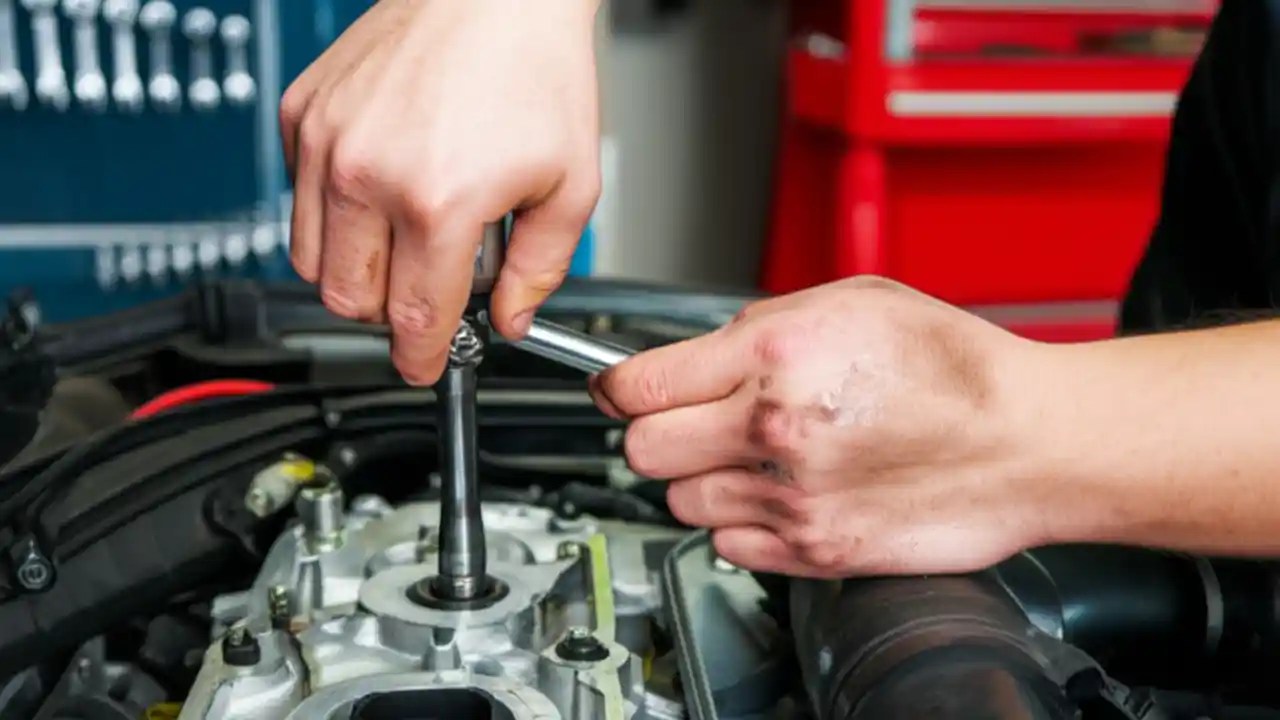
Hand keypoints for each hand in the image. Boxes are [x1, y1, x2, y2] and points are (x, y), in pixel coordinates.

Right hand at [281, 0, 601, 383]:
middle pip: (349, 300)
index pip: (413, 317)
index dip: (423, 355)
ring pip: (310, 259)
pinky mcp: (302, 112)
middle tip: (425, 295)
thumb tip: (512, 318)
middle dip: (389, 316)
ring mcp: (325, 142)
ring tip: (404, 242)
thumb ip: (541, 270)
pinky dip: (330, 214)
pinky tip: (379, 190)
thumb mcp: (571, 184)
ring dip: (352, 272)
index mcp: (436, 201)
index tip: (425, 364)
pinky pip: (297, 198)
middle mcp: (367, 174)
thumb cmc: (534, 68)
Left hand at [592, 277, 1051, 577]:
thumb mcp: (852, 301)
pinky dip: (741, 524)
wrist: (1030, 441)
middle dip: (654, 433)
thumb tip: (696, 356)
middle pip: (641, 449)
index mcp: (775, 350)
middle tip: (688, 423)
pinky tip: (782, 494)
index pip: (638, 384)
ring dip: (702, 480)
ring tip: (754, 458)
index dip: (617, 387)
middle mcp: (774, 424)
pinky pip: (728, 545)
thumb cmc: (953, 366)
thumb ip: (758, 326)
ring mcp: (792, 494)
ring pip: (679, 501)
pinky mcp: (814, 548)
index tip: (618, 391)